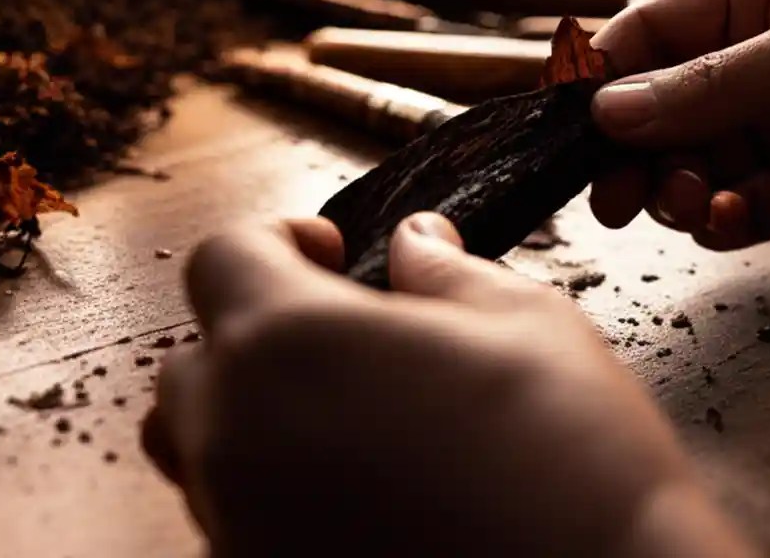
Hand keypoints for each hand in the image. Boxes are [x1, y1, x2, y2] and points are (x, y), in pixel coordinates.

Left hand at [142, 213, 756, 557]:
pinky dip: (278, 502)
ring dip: (255, 422)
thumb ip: (445, 271)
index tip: (330, 253)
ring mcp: (241, 527)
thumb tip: (414, 243)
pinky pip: (238, 529)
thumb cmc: (576, 457)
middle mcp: (238, 437)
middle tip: (347, 343)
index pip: (223, 258)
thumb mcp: (526, 322)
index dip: (277, 240)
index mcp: (291, 340)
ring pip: (204, 454)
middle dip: (256, 338)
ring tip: (352, 427)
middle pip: (193, 365)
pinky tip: (362, 502)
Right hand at [589, 0, 769, 248]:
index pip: (652, 36)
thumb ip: (715, 87)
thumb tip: (610, 109)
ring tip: (698, 205)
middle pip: (658, 113)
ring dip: (678, 193)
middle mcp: (758, 68)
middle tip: (617, 196)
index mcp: (757, 3)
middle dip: (632, 154)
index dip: (603, 80)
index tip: (567, 128)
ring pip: (690, 169)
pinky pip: (739, 212)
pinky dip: (726, 223)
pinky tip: (741, 222)